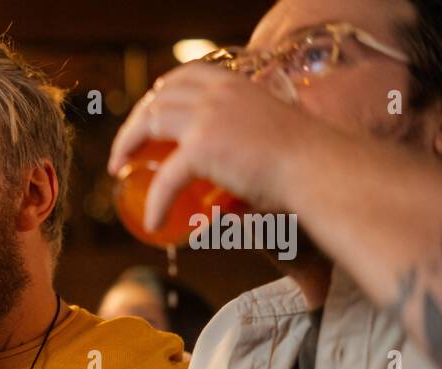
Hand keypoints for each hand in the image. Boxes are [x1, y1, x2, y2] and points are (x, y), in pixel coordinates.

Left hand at [108, 62, 319, 231]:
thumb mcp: (271, 140)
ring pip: (149, 123)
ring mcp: (208, 117)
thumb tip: (227, 192)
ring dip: (126, 146)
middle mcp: (219, 93)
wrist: (323, 169)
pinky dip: (155, 201)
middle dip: (135, 120)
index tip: (149, 110)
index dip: (161, 91)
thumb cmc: (308, 164)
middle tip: (124, 149)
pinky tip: (153, 220)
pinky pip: (165, 178)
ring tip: (119, 171)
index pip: (187, 75)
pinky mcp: (202, 147)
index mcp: (237, 85)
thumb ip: (247, 149)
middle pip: (159, 96)